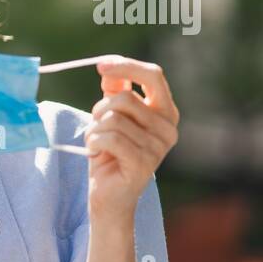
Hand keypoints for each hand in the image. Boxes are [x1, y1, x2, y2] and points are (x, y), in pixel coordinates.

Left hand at [83, 56, 179, 224]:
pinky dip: (94, 143)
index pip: (153, 76)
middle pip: (126, 99)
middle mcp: (168, 128)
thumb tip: (109, 67)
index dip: (126, 67)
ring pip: (113, 119)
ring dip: (94, 130)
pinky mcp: (143, 163)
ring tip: (98, 144)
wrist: (109, 197)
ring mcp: (158, 147)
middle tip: (96, 126)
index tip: (101, 65)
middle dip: (100, 109)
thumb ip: (115, 92)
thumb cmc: (110, 154)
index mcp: (166, 112)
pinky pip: (109, 138)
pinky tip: (97, 154)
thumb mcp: (111, 118)